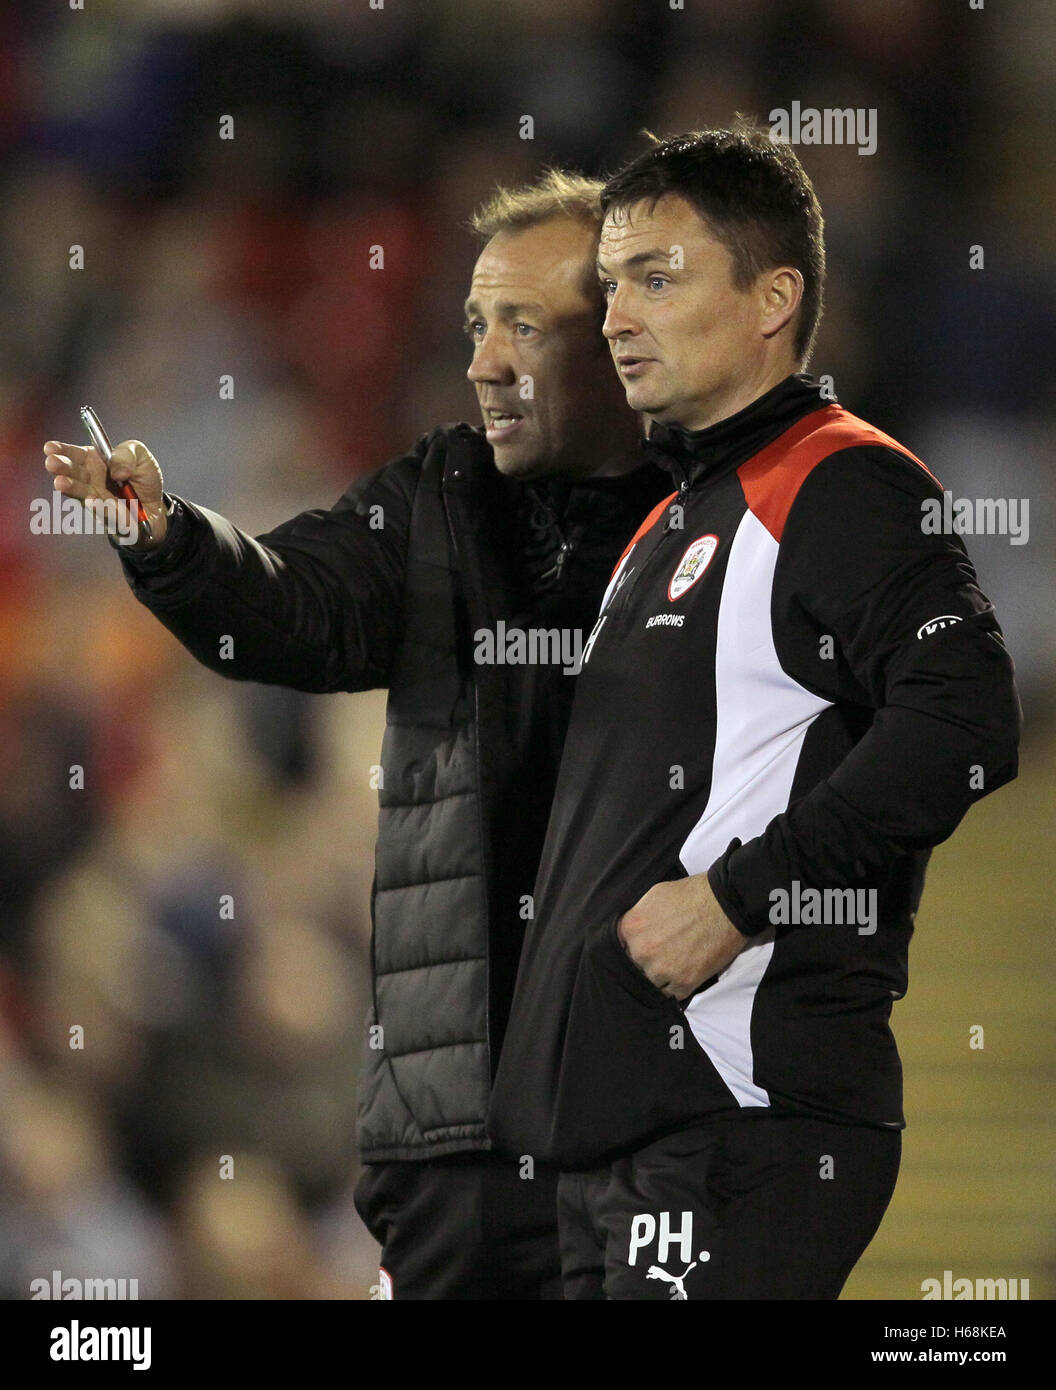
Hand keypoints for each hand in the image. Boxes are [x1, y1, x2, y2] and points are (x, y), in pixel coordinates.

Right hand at [43, 438, 167, 548]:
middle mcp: (91, 482)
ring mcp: (98, 502)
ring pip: (82, 495)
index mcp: (95, 463)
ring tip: (61, 483)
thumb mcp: (140, 456)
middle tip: (52, 463)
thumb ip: (127, 454)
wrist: (159, 508)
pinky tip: (90, 501)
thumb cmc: (143, 479)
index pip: (75, 455)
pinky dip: (99, 508)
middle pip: (73, 475)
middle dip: (61, 468)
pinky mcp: (111, 519)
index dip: (61, 451)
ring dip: (72, 489)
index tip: (50, 448)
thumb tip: (116, 470)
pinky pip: (105, 514)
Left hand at [616, 874, 749, 1000]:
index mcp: (631, 929)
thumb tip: (629, 932)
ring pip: (650, 983)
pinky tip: (682, 974)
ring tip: (672, 965)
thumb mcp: (653, 896)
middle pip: (634, 968)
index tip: (639, 949)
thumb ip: (636, 917)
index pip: (619, 949)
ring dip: (659, 977)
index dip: (630, 949)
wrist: (725, 904)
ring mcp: (662, 970)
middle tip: (660, 955)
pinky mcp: (684, 983)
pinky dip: (674, 987)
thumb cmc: (691, 895)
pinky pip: (670, 994)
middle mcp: (642, 951)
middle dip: (644, 963)